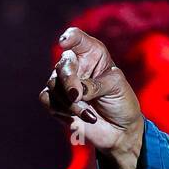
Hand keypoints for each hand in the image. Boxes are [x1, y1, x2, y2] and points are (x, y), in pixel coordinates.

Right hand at [38, 28, 144, 168]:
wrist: (119, 130)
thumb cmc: (121, 102)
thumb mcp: (116, 87)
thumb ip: (95, 85)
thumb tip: (74, 92)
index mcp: (93, 54)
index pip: (77, 39)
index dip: (70, 38)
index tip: (65, 42)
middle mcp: (76, 65)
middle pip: (63, 65)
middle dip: (69, 80)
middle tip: (78, 96)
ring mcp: (64, 83)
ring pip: (54, 84)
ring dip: (71, 103)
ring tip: (89, 114)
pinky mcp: (55, 100)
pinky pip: (47, 99)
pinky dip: (62, 110)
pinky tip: (78, 118)